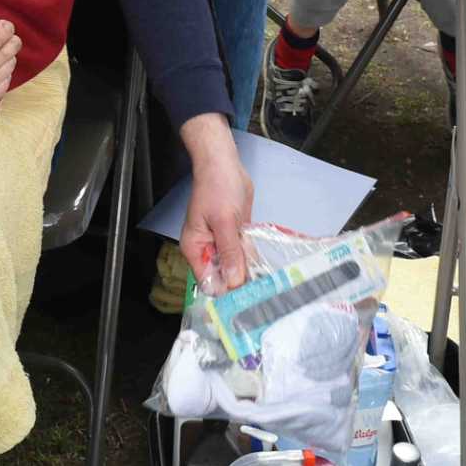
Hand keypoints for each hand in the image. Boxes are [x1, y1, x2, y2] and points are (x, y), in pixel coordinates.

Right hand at [179, 114, 253, 289]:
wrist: (224, 163)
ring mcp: (222, 243)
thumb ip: (230, 252)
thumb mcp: (224, 221)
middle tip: (263, 298)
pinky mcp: (235, 236)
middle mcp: (208, 250)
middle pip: (223, 276)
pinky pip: (244, 254)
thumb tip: (234, 283)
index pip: (208, 280)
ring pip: (236, 267)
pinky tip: (269, 271)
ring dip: (249, 274)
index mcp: (196, 248)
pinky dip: (253, 260)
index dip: (225, 292)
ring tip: (270, 290)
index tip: (246, 302)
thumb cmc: (217, 188)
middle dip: (240, 285)